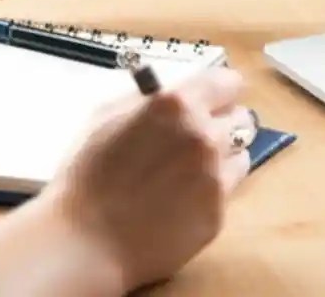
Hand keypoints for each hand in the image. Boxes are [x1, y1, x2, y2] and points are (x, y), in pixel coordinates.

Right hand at [0, 69, 254, 295]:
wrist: (82, 242)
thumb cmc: (85, 176)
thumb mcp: (107, 117)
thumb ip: (149, 100)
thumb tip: (174, 94)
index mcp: (177, 105)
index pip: (228, 82)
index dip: (218, 91)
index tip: (210, 100)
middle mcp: (205, 136)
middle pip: (242, 119)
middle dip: (222, 124)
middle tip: (196, 138)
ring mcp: (215, 176)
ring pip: (240, 155)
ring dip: (222, 158)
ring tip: (188, 173)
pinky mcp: (218, 212)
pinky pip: (226, 192)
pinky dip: (209, 192)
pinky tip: (178, 202)